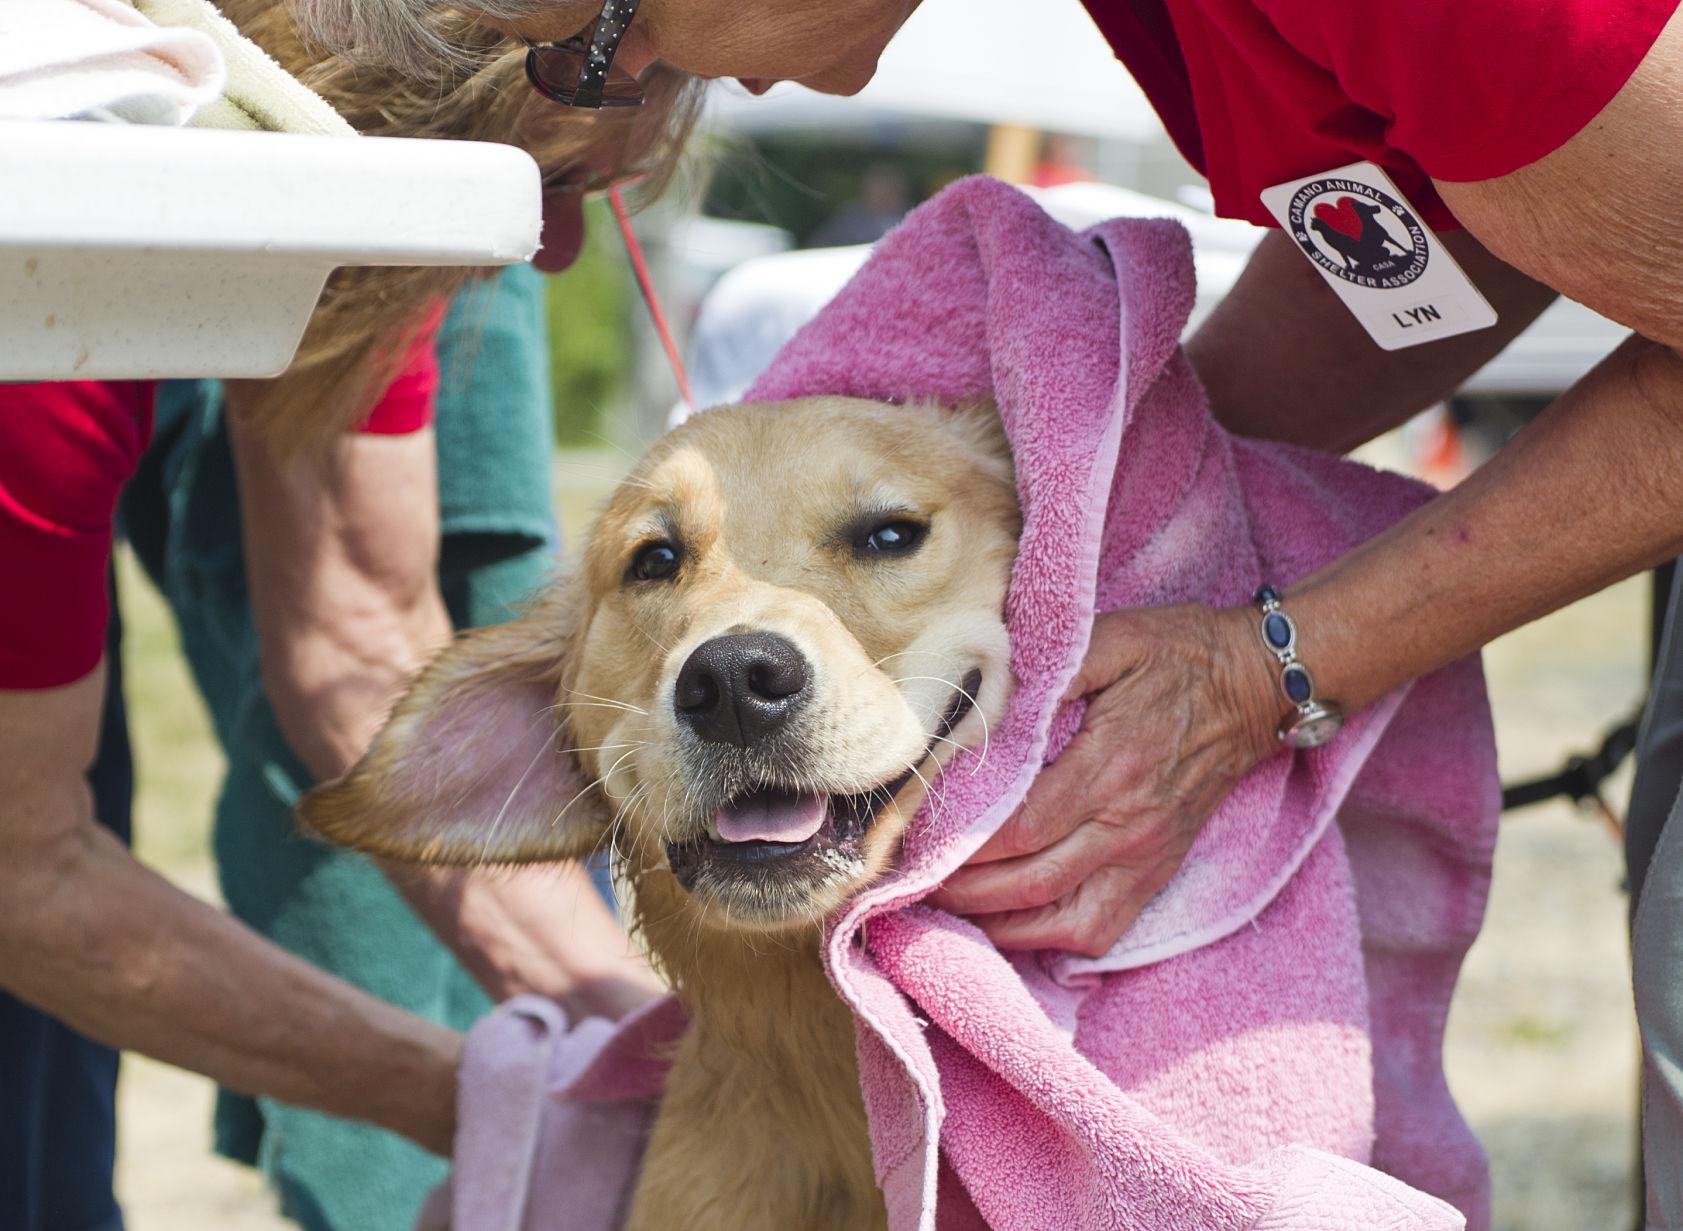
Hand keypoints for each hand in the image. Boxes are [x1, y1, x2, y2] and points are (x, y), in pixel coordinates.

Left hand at [927, 604, 1279, 955]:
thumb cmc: (1176, 655)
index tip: (914, 834)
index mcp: (1111, 766)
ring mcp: (1145, 858)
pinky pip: (1095, 932)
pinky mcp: (1155, 874)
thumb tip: (984, 695)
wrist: (1254, 686)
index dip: (961, 841)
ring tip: (938, 904)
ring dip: (990, 923)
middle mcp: (1129, 825)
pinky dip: (1042, 940)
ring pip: (1056, 920)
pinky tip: (1001, 926)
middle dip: (959, 888)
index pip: (1021, 825)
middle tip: (904, 877)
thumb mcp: (1111, 637)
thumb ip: (1047, 668)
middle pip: (1028, 883)